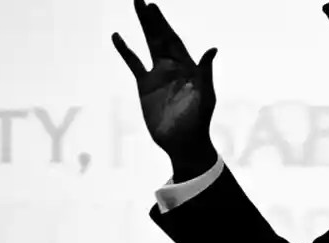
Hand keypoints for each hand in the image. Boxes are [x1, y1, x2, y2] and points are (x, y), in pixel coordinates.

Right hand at [112, 0, 218, 160]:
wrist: (182, 142)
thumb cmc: (198, 121)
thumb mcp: (205, 95)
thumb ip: (205, 72)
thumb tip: (212, 49)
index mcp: (187, 65)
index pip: (174, 38)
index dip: (163, 23)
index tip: (154, 7)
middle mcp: (172, 65)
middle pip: (159, 36)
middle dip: (151, 18)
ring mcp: (157, 74)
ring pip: (147, 44)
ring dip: (142, 26)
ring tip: (136, 7)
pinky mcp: (144, 85)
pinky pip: (133, 63)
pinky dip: (125, 50)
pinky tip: (117, 36)